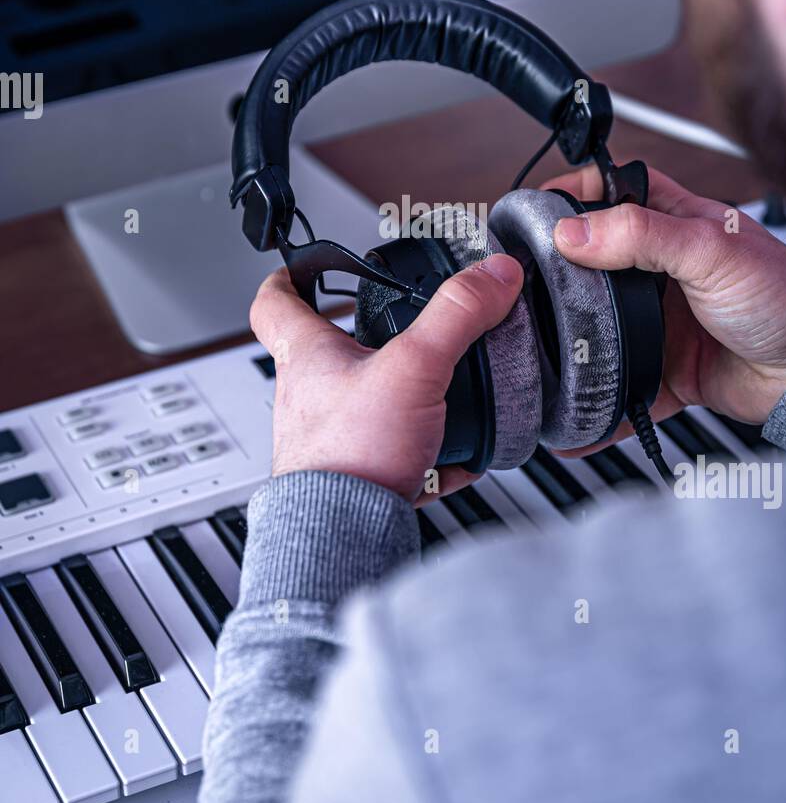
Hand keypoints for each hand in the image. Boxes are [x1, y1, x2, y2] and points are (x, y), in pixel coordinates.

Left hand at [249, 255, 523, 502]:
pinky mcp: (359, 478)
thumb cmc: (351, 455)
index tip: (304, 267)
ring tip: (446, 393)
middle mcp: (310, 398)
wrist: (346, 535)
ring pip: (368, 406)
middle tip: (405, 326)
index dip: (288, 277)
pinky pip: (395, 456)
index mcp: (308, 357)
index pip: (275, 303)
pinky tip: (458, 456)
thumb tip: (492, 274)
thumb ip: (457, 315)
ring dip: (406, 398)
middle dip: (372, 338)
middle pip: (332, 354)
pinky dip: (428, 453)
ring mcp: (333, 440)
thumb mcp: (414, 366)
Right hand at [544, 165, 785, 449]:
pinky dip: (599, 409)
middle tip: (519, 287)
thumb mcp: (710, 249)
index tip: (530, 211)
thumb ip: (640, 236)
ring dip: (573, 344)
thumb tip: (573, 232)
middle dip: (554, 277)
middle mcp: (660, 271)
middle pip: (590, 266)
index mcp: (673, 223)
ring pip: (600, 331)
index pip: (608, 193)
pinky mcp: (667, 371)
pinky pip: (623, 390)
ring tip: (535, 351)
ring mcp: (661, 322)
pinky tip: (574, 420)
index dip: (569, 195)